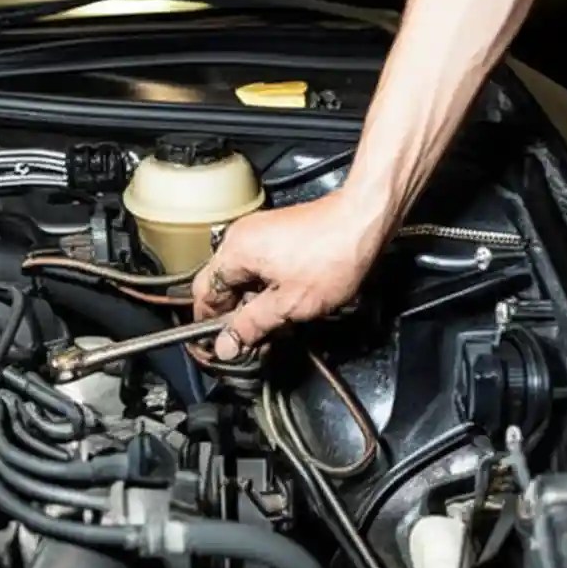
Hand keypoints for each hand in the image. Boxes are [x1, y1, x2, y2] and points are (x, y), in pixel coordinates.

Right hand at [193, 190, 390, 359]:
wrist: (363, 222)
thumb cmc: (334, 254)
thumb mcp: (289, 304)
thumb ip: (251, 326)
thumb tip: (225, 345)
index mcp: (234, 252)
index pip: (203, 295)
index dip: (208, 325)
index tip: (216, 346)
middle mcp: (240, 238)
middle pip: (219, 287)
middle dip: (232, 317)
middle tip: (247, 342)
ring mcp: (257, 234)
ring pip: (239, 279)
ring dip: (249, 304)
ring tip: (269, 325)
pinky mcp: (275, 235)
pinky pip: (256, 267)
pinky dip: (263, 289)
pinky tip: (281, 304)